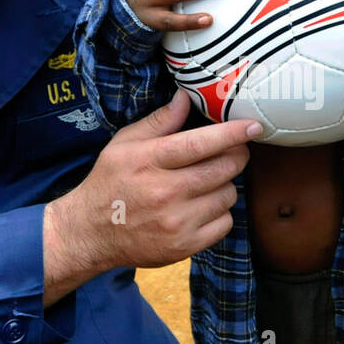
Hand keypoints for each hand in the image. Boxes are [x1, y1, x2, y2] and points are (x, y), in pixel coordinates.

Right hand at [44, 91, 259, 289]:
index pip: (201, 143)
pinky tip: (203, 207)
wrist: (90, 233)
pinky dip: (220, 213)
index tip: (254, 126)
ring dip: (225, 185)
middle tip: (233, 151)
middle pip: (222, 169)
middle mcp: (165, 192)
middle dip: (236, 156)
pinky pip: (225, 223)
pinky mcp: (184, 246)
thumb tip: (185, 97)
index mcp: (149, 161)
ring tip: (207, 182)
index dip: (232, 133)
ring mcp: (176, 223)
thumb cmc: (109, 182)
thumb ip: (159, 122)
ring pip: (228, 195)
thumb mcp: (124, 144)